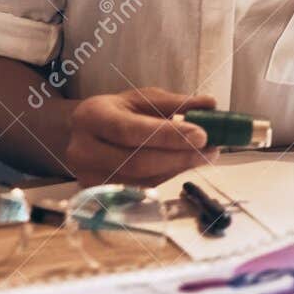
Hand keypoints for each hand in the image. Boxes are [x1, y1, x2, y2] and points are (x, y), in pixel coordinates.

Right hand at [64, 87, 220, 187]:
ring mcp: (88, 177)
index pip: (130, 130)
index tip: (201, 135)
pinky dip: (168, 176)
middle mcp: (83, 149)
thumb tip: (210, 104)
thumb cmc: (118, 112)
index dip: (167, 135)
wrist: (85, 134)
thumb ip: (175, 102)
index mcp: (91, 116)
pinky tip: (184, 164)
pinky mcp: (99, 194)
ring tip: (204, 155)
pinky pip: (141, 190)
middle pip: (136, 161)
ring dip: (178, 168)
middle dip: (179, 156)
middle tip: (210, 149)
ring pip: (142, 179)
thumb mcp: (142, 98)